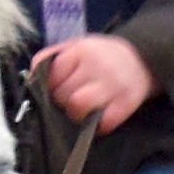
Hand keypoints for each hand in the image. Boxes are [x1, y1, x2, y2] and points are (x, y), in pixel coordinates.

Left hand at [39, 33, 157, 130]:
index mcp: (80, 50)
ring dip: (76, 114)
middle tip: (71, 99)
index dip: (49, 86)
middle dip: (62, 101)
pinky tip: (98, 118)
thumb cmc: (101, 55)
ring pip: (78, 108)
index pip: (50, 76)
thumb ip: (51, 59)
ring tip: (81, 111)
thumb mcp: (76, 46)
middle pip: (62, 94)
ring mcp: (113, 85)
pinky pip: (104, 123)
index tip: (58, 88)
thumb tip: (30, 79)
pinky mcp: (127, 103)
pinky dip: (98, 126)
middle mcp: (97, 66)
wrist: (143, 59)